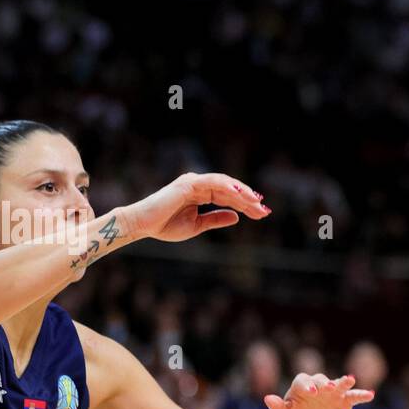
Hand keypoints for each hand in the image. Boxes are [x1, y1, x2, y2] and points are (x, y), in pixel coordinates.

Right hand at [123, 172, 269, 242]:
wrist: (143, 225)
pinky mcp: (188, 183)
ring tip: (256, 202)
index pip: (229, 197)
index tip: (262, 214)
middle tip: (264, 210)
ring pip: (224, 184)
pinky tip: (240, 194)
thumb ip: (215, 219)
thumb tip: (236, 218)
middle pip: (230, 190)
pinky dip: (227, 187)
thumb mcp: (198, 225)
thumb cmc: (165, 226)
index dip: (246, 205)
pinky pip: (212, 183)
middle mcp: (199, 185)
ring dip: (242, 193)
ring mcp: (193, 182)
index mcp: (201, 194)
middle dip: (248, 200)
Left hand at [265, 373, 373, 408]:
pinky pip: (354, 396)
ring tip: (350, 381)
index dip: (308, 385)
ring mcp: (333, 392)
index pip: (303, 381)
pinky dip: (361, 395)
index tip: (312, 392)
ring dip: (345, 382)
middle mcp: (318, 385)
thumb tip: (268, 399)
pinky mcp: (344, 401)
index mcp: (301, 386)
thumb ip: (276, 408)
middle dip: (326, 383)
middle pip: (322, 380)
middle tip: (330, 387)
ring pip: (340, 384)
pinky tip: (370, 395)